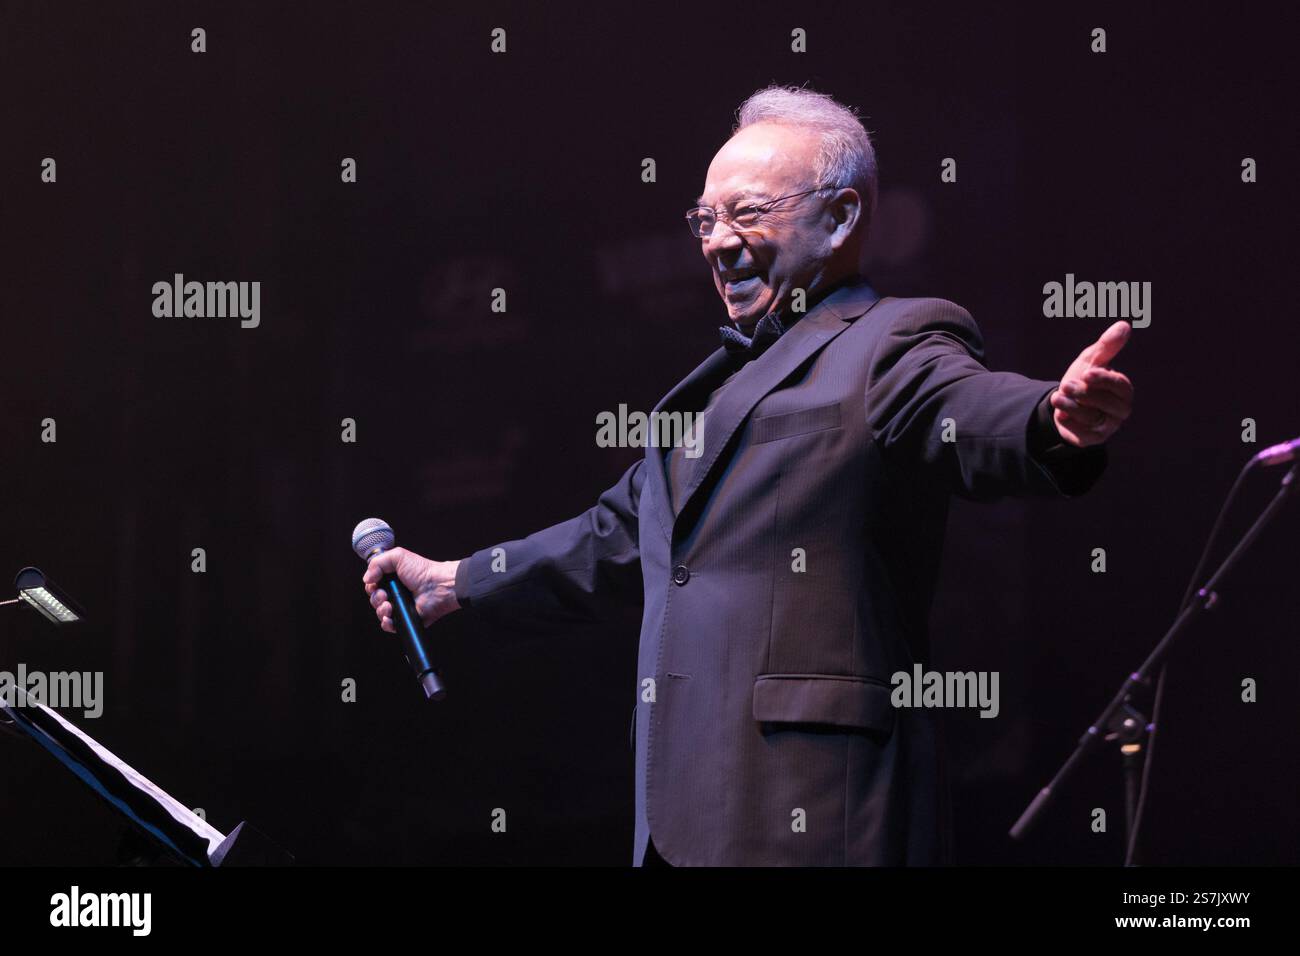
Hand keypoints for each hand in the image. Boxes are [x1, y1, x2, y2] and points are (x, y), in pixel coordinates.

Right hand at [362, 548, 461, 632]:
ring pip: (380, 613)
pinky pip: (390, 626)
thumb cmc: (422, 570)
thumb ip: (377, 562)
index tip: (374, 584)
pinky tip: (389, 618)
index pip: (373, 585)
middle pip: (374, 599)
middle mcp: (396, 593)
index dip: (370, 586)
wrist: (438, 586)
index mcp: (393, 579)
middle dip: (375, 598)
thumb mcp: (398, 556)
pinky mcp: (406, 619)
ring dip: (380, 610)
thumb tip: (367, 578)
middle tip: (384, 595)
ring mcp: (401, 606)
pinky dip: (386, 623)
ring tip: (389, 606)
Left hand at [1050, 320, 1134, 447]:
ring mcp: (1108, 426)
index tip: (1087, 373)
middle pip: (1105, 403)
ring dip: (1071, 407)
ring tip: (1057, 398)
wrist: (1065, 402)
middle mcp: (1121, 410)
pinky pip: (1083, 435)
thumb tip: (1124, 325)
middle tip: (1065, 385)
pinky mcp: (1093, 439)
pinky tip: (1061, 416)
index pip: (1119, 385)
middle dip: (1083, 393)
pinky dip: (1069, 424)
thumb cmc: (1084, 378)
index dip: (1103, 380)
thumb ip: (1107, 345)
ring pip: (1091, 418)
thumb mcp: (1092, 359)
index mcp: (1124, 389)